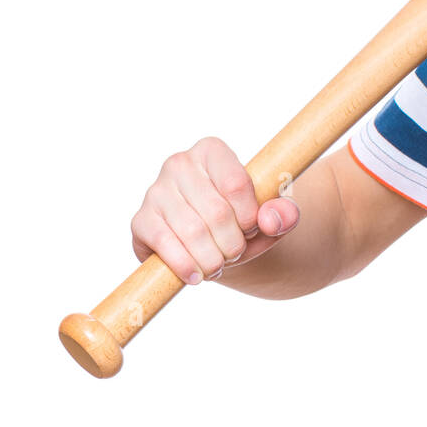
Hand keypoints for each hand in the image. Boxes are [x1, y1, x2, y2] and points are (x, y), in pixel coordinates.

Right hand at [130, 135, 299, 284]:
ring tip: (220, 263)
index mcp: (212, 151)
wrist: (213, 239)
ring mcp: (156, 191)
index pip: (236, 184)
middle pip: (217, 212)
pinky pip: (164, 244)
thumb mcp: (273, 213)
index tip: (253, 228)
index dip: (250, 216)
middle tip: (236, 251)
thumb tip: (271, 221)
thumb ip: (285, 212)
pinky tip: (198, 275)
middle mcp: (180, 163)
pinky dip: (185, 265)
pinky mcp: (141, 220)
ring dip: (213, 258)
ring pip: (193, 231)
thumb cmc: (244, 219)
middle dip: (233, 242)